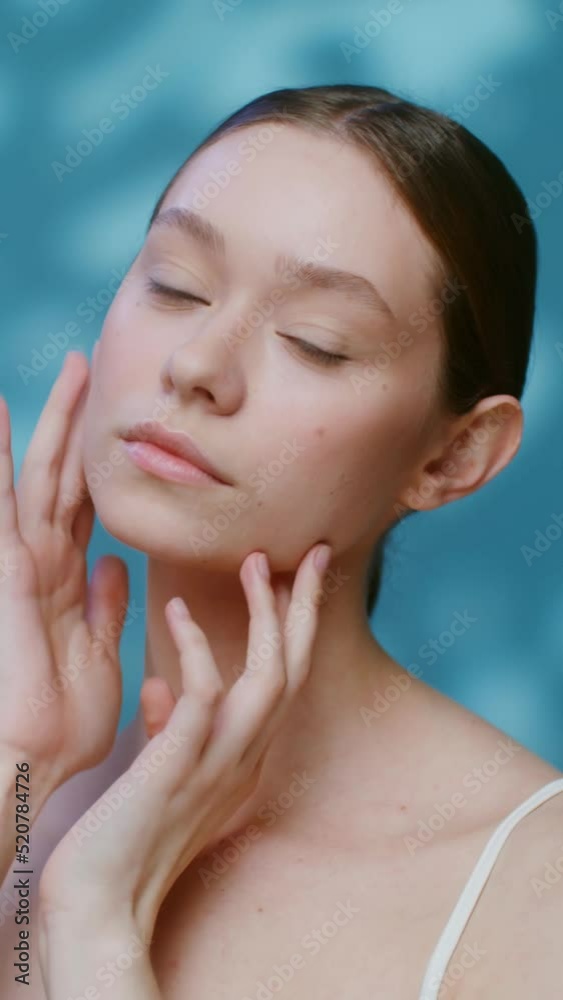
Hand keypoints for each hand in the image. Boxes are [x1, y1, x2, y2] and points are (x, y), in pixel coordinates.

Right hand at [0, 351, 128, 797]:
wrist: (31, 762)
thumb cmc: (61, 721)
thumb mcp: (98, 651)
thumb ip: (105, 605)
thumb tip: (116, 562)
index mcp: (68, 579)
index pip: (85, 504)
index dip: (98, 460)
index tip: (116, 422)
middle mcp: (43, 560)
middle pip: (65, 476)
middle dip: (77, 423)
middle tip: (90, 367)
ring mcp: (21, 561)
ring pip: (40, 475)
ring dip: (53, 422)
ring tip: (71, 370)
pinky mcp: (6, 570)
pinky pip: (5, 503)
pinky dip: (1, 460)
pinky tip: (1, 412)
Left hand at [37, 543, 330, 942]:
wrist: (101, 901)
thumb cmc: (126, 835)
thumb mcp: (161, 773)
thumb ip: (168, 727)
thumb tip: (162, 683)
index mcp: (244, 760)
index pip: (285, 682)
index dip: (296, 630)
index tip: (297, 580)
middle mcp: (245, 760)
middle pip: (294, 671)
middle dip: (308, 609)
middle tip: (316, 553)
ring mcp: (218, 765)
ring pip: (269, 678)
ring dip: (269, 618)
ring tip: (258, 564)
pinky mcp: (179, 767)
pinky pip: (203, 695)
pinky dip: (196, 647)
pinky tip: (175, 611)